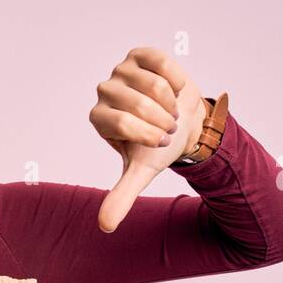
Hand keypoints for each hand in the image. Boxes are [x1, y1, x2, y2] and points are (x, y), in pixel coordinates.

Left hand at [88, 46, 204, 231]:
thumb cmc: (158, 146)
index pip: (122, 122)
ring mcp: (121, 70)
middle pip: (138, 103)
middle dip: (163, 120)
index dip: (149, 133)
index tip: (160, 141)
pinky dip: (176, 80)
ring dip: (172, 103)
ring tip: (171, 110)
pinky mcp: (140, 55)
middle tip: (169, 127)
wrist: (183, 120)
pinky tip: (175, 90)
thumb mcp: (141, 172)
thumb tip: (105, 227)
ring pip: (153, 84)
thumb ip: (122, 196)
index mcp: (99, 118)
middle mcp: (105, 91)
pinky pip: (163, 63)